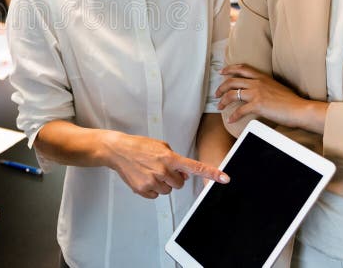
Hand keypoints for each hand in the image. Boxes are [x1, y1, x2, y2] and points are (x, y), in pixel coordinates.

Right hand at [104, 131, 228, 198]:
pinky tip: (144, 177)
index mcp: (169, 157)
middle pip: (179, 184)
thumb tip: (184, 175)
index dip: (211, 173)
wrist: (118, 150)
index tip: (224, 178)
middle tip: (162, 169)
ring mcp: (152, 181)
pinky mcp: (143, 189)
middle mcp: (162, 170)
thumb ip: (176, 160)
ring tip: (150, 171)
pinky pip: (155, 195)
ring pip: (167, 190)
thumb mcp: (161, 146)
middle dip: (174, 178)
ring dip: (162, 183)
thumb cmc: (139, 146)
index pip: (194, 167)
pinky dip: (152, 188)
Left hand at [216, 64, 326, 133]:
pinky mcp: (257, 105)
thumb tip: (258, 91)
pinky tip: (230, 119)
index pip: (242, 68)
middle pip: (232, 81)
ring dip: (223, 101)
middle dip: (221, 87)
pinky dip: (233, 116)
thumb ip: (265, 86)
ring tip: (219, 106)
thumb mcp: (276, 87)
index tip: (222, 72)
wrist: (299, 109)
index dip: (230, 69)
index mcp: (262, 77)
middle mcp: (257, 83)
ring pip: (232, 94)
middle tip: (216, 94)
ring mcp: (256, 93)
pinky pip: (239, 110)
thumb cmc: (291, 101)